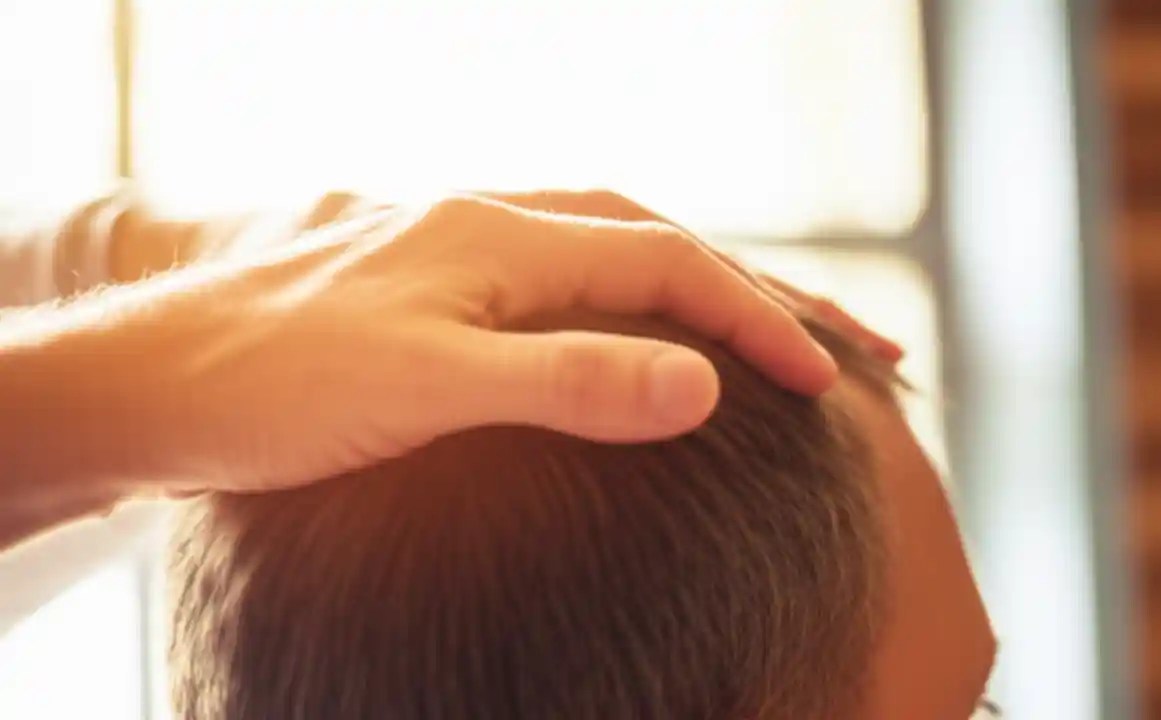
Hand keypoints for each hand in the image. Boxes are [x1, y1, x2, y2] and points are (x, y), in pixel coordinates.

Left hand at [51, 192, 838, 493]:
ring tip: (766, 328)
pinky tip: (633, 329)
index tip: (827, 382)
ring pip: (613, 249)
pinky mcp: (434, 282)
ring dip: (700, 286)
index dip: (757, 320)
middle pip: (661, 238)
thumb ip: (568, 381)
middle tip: (848, 342)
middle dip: (760, 288)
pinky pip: (562, 275)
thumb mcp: (430, 389)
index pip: (670, 264)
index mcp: (502, 237)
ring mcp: (460, 249)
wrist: (150, 378)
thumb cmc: (276, 384)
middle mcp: (489, 224)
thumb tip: (704, 386)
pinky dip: (630, 300)